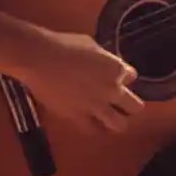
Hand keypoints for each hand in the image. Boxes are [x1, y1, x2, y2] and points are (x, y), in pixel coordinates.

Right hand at [19, 31, 144, 134]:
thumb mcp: (91, 45)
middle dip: (130, 105)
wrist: (40, 59)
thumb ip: (103, 58)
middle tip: (121, 103)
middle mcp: (111, 90)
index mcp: (116, 69)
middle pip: (135, 107)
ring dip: (117, 121)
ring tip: (110, 117)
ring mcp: (96, 106)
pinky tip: (91, 122)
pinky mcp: (78, 117)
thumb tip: (103, 64)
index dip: (124, 77)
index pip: (132, 77)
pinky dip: (95, 127)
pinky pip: (94, 130)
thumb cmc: (64, 45)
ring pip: (119, 125)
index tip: (116, 77)